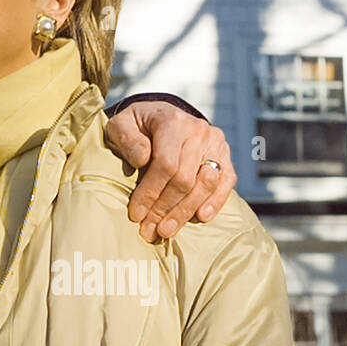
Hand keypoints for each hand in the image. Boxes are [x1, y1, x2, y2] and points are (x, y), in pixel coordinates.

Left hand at [103, 101, 235, 242]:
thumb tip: (141, 159)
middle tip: (149, 230)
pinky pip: (226, 182)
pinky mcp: (225, 155)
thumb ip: (127, 139)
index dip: (150, 193)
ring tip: (166, 231)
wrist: (161, 114)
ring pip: (205, 184)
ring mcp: (215, 143)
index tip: (136, 214)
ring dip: (185, 212)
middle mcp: (198, 131)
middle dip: (165, 209)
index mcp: (171, 122)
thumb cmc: (137, 124)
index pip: (165, 164)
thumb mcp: (121, 124)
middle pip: (185, 179)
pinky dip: (215, 201)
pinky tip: (201, 217)